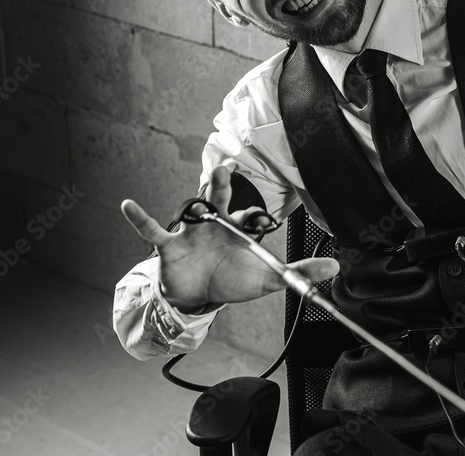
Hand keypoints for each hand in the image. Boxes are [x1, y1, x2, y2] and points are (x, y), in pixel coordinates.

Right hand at [121, 165, 339, 312]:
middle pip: (218, 199)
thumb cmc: (231, 280)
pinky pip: (151, 231)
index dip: (253, 216)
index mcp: (237, 229)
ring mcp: (191, 233)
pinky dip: (139, 219)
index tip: (261, 218)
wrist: (197, 297)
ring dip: (194, 202)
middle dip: (221, 183)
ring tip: (196, 184)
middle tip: (226, 167)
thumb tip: (336, 268)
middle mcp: (214, 224)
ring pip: (191, 212)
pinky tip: (127, 205)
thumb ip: (300, 272)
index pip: (248, 216)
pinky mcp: (169, 246)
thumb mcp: (268, 278)